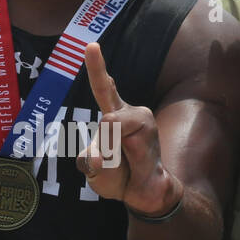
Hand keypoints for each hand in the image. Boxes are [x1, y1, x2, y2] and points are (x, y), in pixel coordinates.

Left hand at [77, 43, 180, 214]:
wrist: (144, 194)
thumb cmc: (118, 176)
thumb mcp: (93, 169)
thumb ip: (89, 161)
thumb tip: (99, 157)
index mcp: (114, 115)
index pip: (104, 87)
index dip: (97, 66)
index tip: (91, 45)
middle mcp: (131, 115)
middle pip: (108, 118)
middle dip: (104, 142)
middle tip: (110, 161)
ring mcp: (144, 125)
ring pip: (112, 131)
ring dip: (109, 154)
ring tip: (123, 165)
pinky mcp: (150, 141)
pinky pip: (123, 150)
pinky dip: (118, 165)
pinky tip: (132, 170)